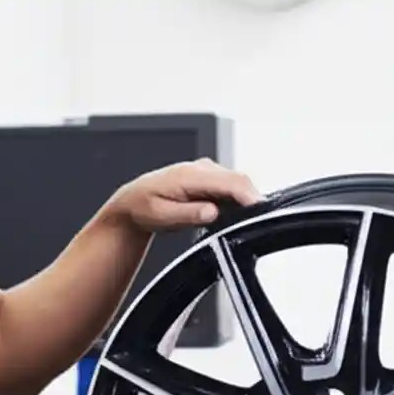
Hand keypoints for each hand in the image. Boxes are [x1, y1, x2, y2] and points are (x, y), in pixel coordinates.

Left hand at [103, 157, 262, 232]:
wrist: (133, 200)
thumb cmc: (143, 207)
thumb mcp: (161, 216)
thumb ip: (188, 214)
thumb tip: (213, 212)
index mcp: (189, 175)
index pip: (229, 181)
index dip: (249, 196)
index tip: (260, 211)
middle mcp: (201, 169)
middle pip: (239, 180)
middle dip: (252, 200)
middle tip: (258, 225)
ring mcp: (207, 172)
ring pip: (238, 184)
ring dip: (245, 202)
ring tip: (243, 224)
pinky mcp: (211, 180)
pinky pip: (231, 188)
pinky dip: (237, 202)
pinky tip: (232, 218)